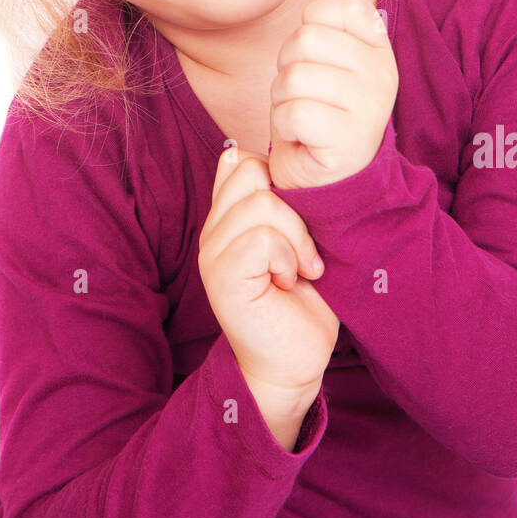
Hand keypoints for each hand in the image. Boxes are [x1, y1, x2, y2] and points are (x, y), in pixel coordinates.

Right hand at [198, 144, 339, 396]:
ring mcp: (211, 253)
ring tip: (300, 269)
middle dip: (293, 207)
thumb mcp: (297, 238)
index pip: (240, 159)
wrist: (295, 361)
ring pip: (261, 205)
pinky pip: (260, 239)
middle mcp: (212, 230)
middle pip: (251, 170)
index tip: (300, 220)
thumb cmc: (304, 301)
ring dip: (295, 238)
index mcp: (227, 217)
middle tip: (305, 249)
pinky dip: (287, 258)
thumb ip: (281, 201)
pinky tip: (289, 282)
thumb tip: (264, 155)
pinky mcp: (221, 277)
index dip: (277, 179)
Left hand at [268, 0, 397, 189]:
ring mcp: (368, 108)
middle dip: (288, 66)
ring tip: (302, 116)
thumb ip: (346, 18)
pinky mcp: (346, 140)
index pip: (344, 6)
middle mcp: (382, 75)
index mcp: (380, 50)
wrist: (332, 181)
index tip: (316, 52)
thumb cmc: (325, 113)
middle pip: (306, 39)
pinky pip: (292, 112)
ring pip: (293, 77)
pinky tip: (302, 137)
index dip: (313, 21)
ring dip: (282, 100)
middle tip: (304, 93)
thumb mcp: (337, 62)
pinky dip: (285, 126)